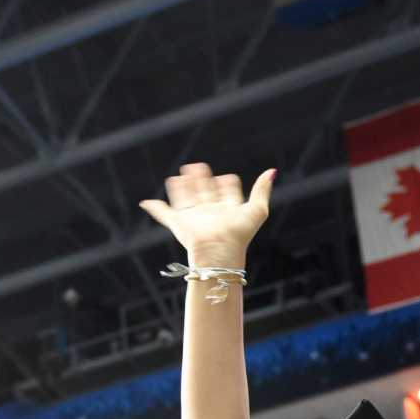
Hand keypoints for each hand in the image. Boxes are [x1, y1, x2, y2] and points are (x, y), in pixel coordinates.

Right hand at [138, 163, 275, 268]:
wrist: (219, 251)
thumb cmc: (239, 235)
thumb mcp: (257, 210)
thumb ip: (263, 190)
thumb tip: (272, 170)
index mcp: (227, 209)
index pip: (226, 191)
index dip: (227, 184)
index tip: (228, 181)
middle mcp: (210, 212)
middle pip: (205, 190)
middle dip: (201, 178)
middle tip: (199, 167)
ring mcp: (193, 217)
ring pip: (186, 197)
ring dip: (183, 185)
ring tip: (183, 173)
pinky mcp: (178, 223)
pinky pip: (164, 214)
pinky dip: (154, 208)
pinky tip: (146, 202)